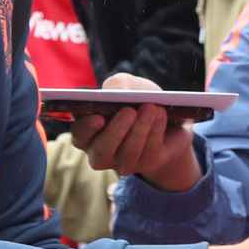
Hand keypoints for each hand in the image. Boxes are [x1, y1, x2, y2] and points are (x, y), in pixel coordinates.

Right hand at [74, 73, 199, 189]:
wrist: (169, 115)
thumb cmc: (137, 99)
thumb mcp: (128, 85)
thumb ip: (117, 84)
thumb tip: (115, 91)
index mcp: (87, 131)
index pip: (79, 135)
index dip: (87, 128)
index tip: (98, 117)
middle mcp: (100, 152)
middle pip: (102, 151)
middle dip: (116, 130)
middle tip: (128, 110)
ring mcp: (123, 162)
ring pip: (128, 153)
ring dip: (140, 128)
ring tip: (151, 107)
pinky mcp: (146, 164)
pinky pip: (149, 152)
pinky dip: (156, 130)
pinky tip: (161, 114)